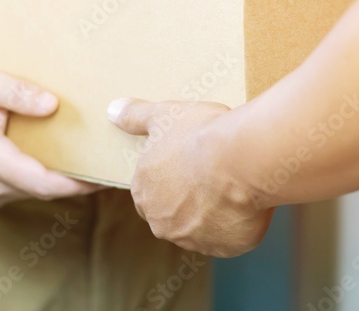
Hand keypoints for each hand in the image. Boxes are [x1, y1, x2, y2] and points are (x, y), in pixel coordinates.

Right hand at [0, 64, 99, 208]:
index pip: (42, 182)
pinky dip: (40, 179)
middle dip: (75, 181)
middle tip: (105, 164)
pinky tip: (57, 161)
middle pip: (42, 190)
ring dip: (58, 180)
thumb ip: (21, 94)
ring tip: (87, 160)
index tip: (102, 176)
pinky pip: (20, 190)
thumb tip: (53, 105)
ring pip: (32, 192)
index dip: (76, 184)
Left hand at [108, 98, 272, 256]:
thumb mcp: (164, 115)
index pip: (149, 192)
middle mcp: (162, 223)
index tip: (188, 164)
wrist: (240, 160)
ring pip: (202, 228)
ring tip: (232, 184)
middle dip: (189, 200)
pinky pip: (230, 238)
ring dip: (213, 213)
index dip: (170, 178)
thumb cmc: (199, 135)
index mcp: (144, 192)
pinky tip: (246, 201)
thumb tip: (112, 109)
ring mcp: (194, 239)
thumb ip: (135, 116)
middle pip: (173, 215)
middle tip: (212, 174)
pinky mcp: (225, 248)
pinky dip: (236, 224)